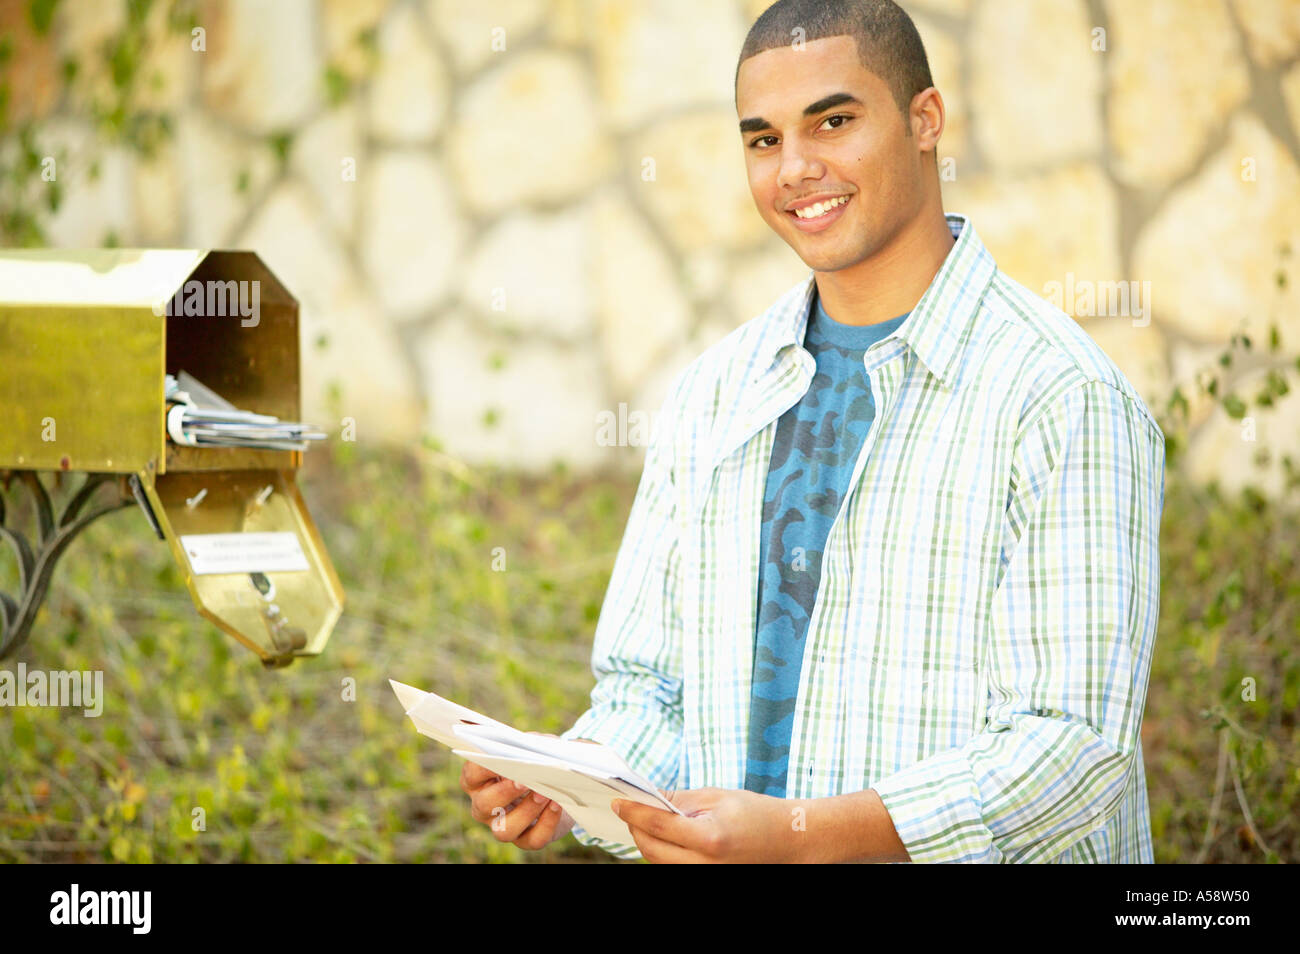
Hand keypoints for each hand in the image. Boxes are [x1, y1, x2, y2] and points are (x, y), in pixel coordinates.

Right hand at [459, 731, 590, 850]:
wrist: (559, 786)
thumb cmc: (537, 761)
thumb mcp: (534, 747)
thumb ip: (531, 743)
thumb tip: (537, 747)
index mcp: (479, 781)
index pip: (471, 775)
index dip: (482, 768)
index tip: (499, 759)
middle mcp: (484, 807)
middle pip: (483, 805)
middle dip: (504, 793)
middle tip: (523, 780)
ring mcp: (502, 826)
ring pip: (504, 829)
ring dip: (525, 811)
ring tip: (544, 794)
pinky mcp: (525, 839)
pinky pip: (532, 839)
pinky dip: (546, 823)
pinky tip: (557, 805)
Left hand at [612, 787, 801, 862]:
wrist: (788, 841)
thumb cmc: (756, 814)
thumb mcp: (718, 797)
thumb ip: (681, 800)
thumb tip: (649, 797)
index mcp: (709, 838)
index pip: (657, 825)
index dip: (633, 811)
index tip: (618, 802)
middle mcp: (705, 865)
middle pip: (651, 850)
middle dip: (635, 828)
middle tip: (629, 809)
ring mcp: (706, 878)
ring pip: (659, 864)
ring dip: (647, 843)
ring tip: (646, 822)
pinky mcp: (707, 882)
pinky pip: (673, 870)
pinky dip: (662, 855)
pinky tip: (663, 838)